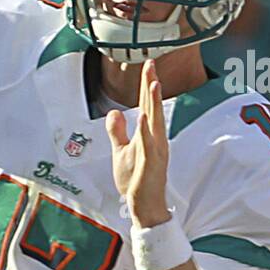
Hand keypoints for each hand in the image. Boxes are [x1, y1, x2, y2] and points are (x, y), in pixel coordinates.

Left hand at [106, 60, 170, 227]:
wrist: (144, 205)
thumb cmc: (136, 179)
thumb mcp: (121, 151)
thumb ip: (117, 131)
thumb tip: (114, 112)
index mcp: (149, 135)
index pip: (147, 105)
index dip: (147, 85)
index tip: (148, 66)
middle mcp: (155, 139)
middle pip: (153, 108)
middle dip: (152, 86)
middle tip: (152, 65)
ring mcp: (154, 151)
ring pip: (154, 123)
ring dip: (154, 103)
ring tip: (153, 83)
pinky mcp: (150, 165)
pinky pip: (148, 145)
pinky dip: (145, 130)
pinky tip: (142, 116)